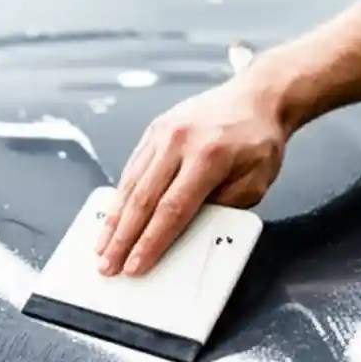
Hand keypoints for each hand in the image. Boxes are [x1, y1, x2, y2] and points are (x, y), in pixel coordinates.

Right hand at [95, 76, 285, 275]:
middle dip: (122, 238)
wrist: (256, 96)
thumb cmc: (259, 141)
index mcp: (208, 157)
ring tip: (102, 247)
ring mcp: (162, 132)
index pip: (172, 210)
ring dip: (114, 221)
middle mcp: (179, 142)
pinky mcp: (154, 129)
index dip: (150, 242)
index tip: (135, 265)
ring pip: (130, 184)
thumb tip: (188, 231)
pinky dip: (120, 197)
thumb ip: (222, 208)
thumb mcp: (255, 182)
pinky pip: (132, 168)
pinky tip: (112, 217)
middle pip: (142, 200)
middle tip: (107, 265)